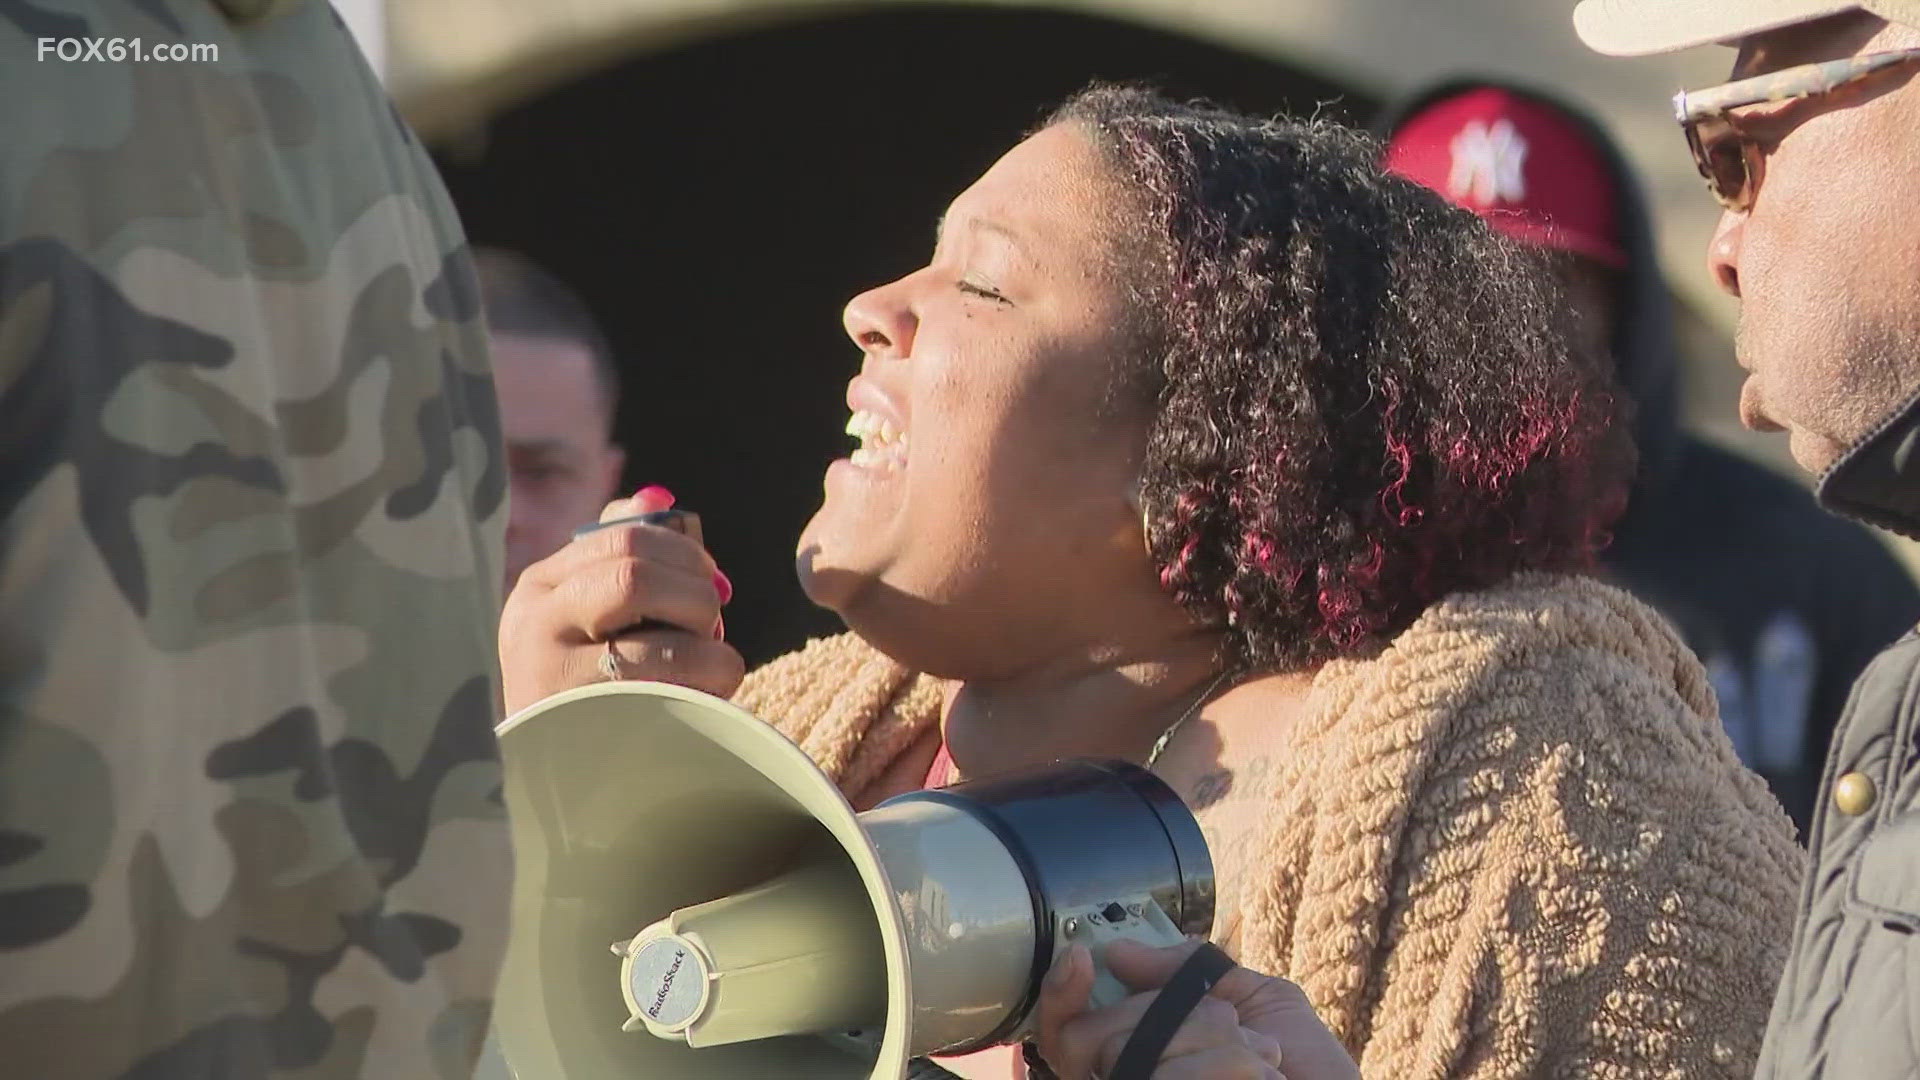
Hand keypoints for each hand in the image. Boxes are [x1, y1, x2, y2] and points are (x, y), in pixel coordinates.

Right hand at [500, 487, 744, 714]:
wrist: (556, 786)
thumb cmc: (588, 690)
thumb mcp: (585, 619)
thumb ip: (618, 556)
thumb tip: (661, 499)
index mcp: (539, 587)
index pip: (623, 538)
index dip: (685, 552)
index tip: (709, 579)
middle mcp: (535, 624)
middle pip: (639, 573)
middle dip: (696, 592)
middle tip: (711, 622)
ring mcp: (558, 678)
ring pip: (666, 631)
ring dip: (711, 645)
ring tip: (712, 666)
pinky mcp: (595, 725)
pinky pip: (681, 685)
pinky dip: (713, 683)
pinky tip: (708, 699)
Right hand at [1033, 939, 1357, 1079]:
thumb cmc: (1309, 1070)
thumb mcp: (1256, 999)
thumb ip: (1190, 969)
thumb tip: (1120, 948)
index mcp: (1143, 1057)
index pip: (1069, 1030)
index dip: (1063, 993)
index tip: (1083, 958)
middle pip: (1098, 1039)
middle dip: (1178, 1018)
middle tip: (1229, 1025)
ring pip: (1137, 1062)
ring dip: (1216, 1047)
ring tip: (1262, 1063)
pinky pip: (1164, 1078)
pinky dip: (1226, 1067)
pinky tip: (1259, 1075)